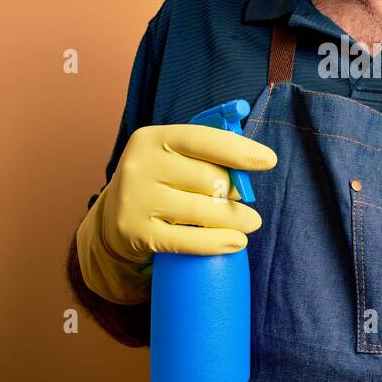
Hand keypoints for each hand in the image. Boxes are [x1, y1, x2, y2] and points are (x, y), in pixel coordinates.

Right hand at [76, 124, 277, 303]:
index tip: (268, 161)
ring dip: (237, 219)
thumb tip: (256, 155)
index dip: (239, 150)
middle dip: (235, 191)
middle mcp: (139, 166)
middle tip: (243, 199)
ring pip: (204, 211)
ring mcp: (136, 201)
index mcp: (151, 139)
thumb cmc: (159, 182)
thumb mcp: (171, 156)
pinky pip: (189, 241)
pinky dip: (219, 242)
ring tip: (251, 222)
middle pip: (209, 179)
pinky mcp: (137, 234)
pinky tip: (237, 242)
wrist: (113, 220)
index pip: (203, 139)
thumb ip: (208, 149)